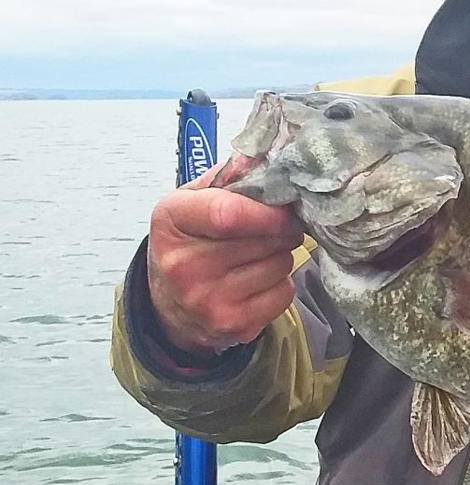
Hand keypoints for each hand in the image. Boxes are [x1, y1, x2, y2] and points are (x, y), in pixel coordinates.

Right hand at [146, 166, 301, 355]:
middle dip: (281, 227)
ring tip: (259, 253)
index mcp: (171, 221)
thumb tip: (268, 158)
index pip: (228, 213)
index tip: (284, 204)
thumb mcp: (192, 200)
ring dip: (281, 254)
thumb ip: (228, 176)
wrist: (169, 304)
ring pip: (280, 264)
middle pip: (265, 238)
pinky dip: (281, 283)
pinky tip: (259, 279)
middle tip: (275, 225)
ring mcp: (209, 300)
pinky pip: (285, 293)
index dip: (267, 209)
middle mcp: (185, 266)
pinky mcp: (234, 326)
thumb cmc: (188, 240)